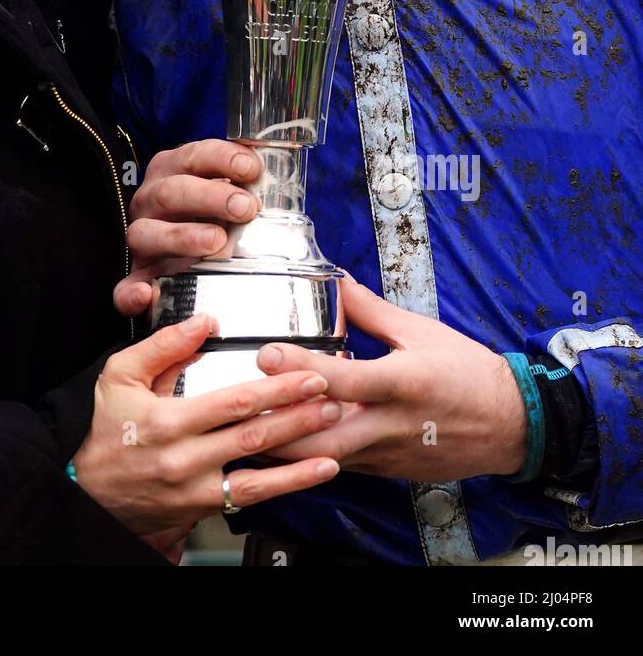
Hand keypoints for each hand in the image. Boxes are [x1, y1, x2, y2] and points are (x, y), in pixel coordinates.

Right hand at [72, 314, 341, 541]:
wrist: (79, 488)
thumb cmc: (100, 427)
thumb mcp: (120, 374)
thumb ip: (164, 345)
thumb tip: (205, 320)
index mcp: (167, 420)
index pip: (233, 401)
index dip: (276, 388)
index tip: (308, 373)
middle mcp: (185, 458)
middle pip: (253, 435)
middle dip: (299, 416)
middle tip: (334, 397)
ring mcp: (194, 489)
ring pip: (258, 474)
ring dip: (301, 455)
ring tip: (335, 436)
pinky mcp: (199, 510)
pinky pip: (248, 499)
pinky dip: (286, 487)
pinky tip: (314, 473)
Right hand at [114, 140, 262, 316]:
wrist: (187, 253)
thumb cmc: (213, 214)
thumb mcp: (226, 188)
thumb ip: (243, 179)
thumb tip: (269, 165)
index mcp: (171, 171)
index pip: (192, 156)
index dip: (221, 158)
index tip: (251, 169)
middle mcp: (150, 200)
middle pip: (171, 192)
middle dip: (210, 197)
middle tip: (245, 208)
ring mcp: (141, 239)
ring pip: (145, 233)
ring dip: (182, 236)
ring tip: (216, 242)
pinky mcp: (137, 277)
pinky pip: (124, 288)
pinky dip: (131, 293)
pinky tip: (147, 294)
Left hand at [258, 279, 527, 480]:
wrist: (511, 424)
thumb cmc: (467, 372)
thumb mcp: (421, 331)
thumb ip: (371, 310)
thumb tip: (336, 281)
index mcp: (402, 382)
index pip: (344, 380)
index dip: (302, 368)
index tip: (266, 353)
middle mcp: (391, 424)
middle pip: (324, 436)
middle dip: (279, 426)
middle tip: (240, 405)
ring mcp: (387, 454)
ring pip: (325, 458)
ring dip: (286, 444)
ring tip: (248, 422)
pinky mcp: (386, 470)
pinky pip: (339, 464)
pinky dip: (308, 454)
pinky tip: (281, 439)